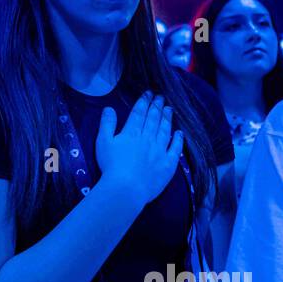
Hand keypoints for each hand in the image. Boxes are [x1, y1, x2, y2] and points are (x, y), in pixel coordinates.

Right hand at [93, 92, 183, 206]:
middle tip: (161, 97)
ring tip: (169, 109)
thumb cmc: (111, 166)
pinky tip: (179, 133)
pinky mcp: (168, 164)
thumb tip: (109, 108)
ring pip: (165, 130)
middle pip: (153, 119)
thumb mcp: (103, 142)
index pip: (139, 113)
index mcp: (132, 132)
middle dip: (157, 106)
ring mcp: (160, 150)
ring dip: (167, 118)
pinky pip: (175, 149)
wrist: (126, 188)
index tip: (148, 93)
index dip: (144, 101)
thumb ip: (107, 124)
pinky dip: (178, 140)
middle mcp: (148, 138)